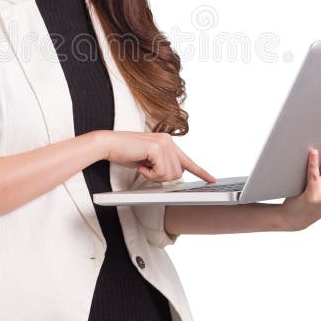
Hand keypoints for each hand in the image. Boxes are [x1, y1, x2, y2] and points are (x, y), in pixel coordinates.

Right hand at [95, 130, 216, 183]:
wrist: (109, 144)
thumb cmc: (125, 153)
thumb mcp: (148, 160)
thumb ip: (163, 164)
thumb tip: (174, 175)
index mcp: (168, 142)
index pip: (187, 160)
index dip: (200, 172)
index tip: (211, 180)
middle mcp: (169, 141)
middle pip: (177, 173)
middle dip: (161, 176)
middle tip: (146, 168)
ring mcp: (164, 143)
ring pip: (170, 174)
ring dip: (154, 175)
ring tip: (143, 164)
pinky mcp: (158, 148)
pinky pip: (161, 173)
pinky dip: (149, 173)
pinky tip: (141, 164)